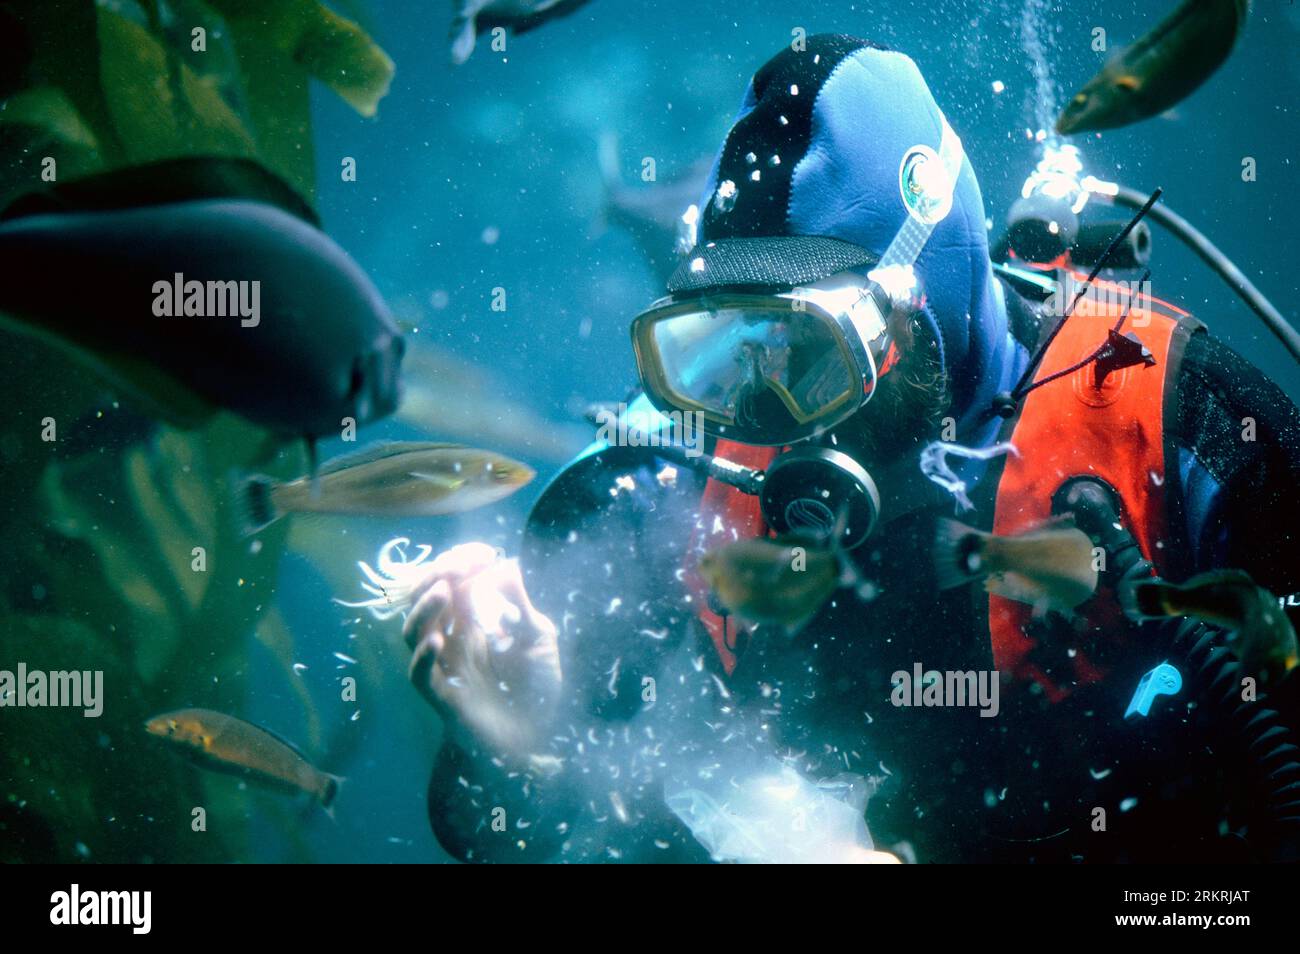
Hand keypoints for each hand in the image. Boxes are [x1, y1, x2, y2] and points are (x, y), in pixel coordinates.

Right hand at [403, 543, 561, 763]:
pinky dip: (423, 656)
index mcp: (471, 623)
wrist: (535, 739)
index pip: (451, 582)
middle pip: (423, 601)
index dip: (461, 563)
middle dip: (436, 576)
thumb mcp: (537, 639)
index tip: (485, 553)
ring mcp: (444, 668)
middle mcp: (452, 641)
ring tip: (446, 592)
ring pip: (413, 633)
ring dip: (424, 609)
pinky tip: (439, 640)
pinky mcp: (443, 697)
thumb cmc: (534, 688)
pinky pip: (419, 676)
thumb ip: (521, 605)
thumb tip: (508, 565)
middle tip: (460, 566)